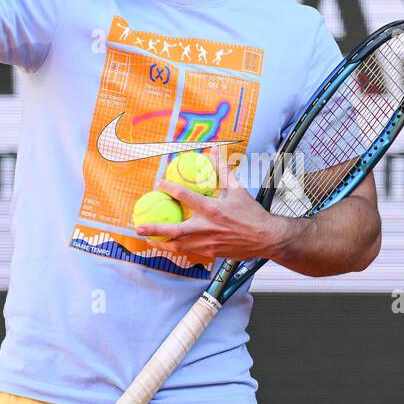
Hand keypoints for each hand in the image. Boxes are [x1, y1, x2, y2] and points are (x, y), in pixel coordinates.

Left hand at [135, 145, 291, 260]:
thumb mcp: (236, 189)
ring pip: (177, 246)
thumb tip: (214, 149)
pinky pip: (187, 252)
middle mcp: (206, 228)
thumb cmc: (250, 214)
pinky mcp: (209, 253)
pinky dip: (175, 249)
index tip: (158, 183)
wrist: (265, 238)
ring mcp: (207, 243)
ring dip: (160, 242)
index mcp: (211, 209)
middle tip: (138, 226)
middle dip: (153, 229)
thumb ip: (222, 169)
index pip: (184, 196)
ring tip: (147, 238)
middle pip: (173, 230)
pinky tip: (166, 246)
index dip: (168, 187)